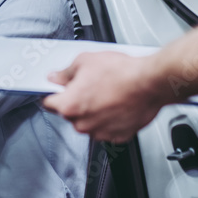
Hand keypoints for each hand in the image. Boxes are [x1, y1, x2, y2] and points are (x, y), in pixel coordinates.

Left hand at [42, 51, 169, 142]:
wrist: (149, 83)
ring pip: (88, 122)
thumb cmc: (121, 73)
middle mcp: (83, 123)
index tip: (55, 91)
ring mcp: (100, 132)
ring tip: (106, 93)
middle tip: (89, 86)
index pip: (48, 103)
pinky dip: (109, 119)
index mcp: (70, 105)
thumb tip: (56, 77)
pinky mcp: (117, 136)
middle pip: (70, 113)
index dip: (51, 94)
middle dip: (76, 101)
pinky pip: (106, 128)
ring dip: (93, 111)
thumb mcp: (85, 61)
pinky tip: (116, 103)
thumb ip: (65, 72)